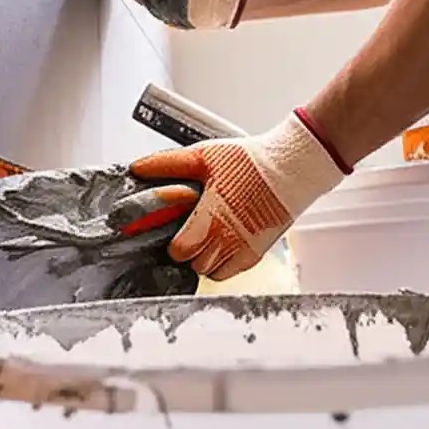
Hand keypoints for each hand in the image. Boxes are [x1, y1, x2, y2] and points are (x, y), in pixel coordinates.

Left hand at [110, 112, 348, 279]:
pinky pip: (229, 273)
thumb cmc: (250, 161)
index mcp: (211, 216)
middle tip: (188, 231)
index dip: (173, 242)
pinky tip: (221, 244)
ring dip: (204, 258)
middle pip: (194, 263)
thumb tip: (137, 169)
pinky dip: (221, 264)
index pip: (180, 250)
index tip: (172, 230)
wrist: (291, 167)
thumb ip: (167, 165)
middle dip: (187, 250)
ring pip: (210, 272)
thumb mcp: (203, 156)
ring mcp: (244, 249)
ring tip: (206, 237)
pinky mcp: (257, 254)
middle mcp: (228, 238)